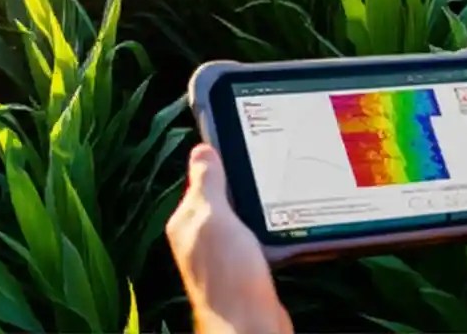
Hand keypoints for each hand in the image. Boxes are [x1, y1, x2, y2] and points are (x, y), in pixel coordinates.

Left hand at [166, 144, 293, 333]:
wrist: (249, 325)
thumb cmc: (228, 273)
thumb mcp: (215, 217)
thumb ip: (208, 184)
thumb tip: (201, 150)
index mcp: (185, 223)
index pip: (200, 182)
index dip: (222, 165)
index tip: (248, 151)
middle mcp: (198, 240)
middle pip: (222, 201)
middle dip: (242, 188)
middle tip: (270, 172)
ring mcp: (220, 258)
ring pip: (239, 222)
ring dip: (256, 211)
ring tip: (279, 197)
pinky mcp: (242, 272)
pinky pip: (253, 241)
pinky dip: (265, 233)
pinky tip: (281, 229)